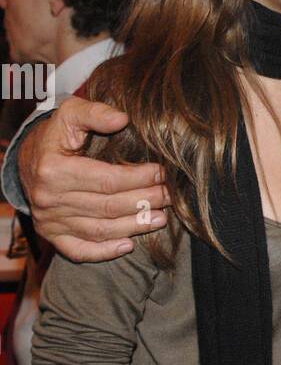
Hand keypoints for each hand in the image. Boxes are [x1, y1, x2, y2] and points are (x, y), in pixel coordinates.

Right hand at [20, 98, 169, 260]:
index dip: (139, 178)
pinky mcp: (51, 235)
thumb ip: (95, 113)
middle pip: (108, 206)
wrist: (27, 160)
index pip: (107, 180)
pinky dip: (104, 251)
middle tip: (169, 196)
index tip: (162, 173)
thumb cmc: (55, 135)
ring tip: (160, 218)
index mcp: (54, 170)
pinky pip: (79, 250)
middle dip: (144, 201)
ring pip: (99, 230)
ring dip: (134, 227)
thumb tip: (122, 119)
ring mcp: (49, 220)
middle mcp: (49, 199)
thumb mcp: (70, 114)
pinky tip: (128, 245)